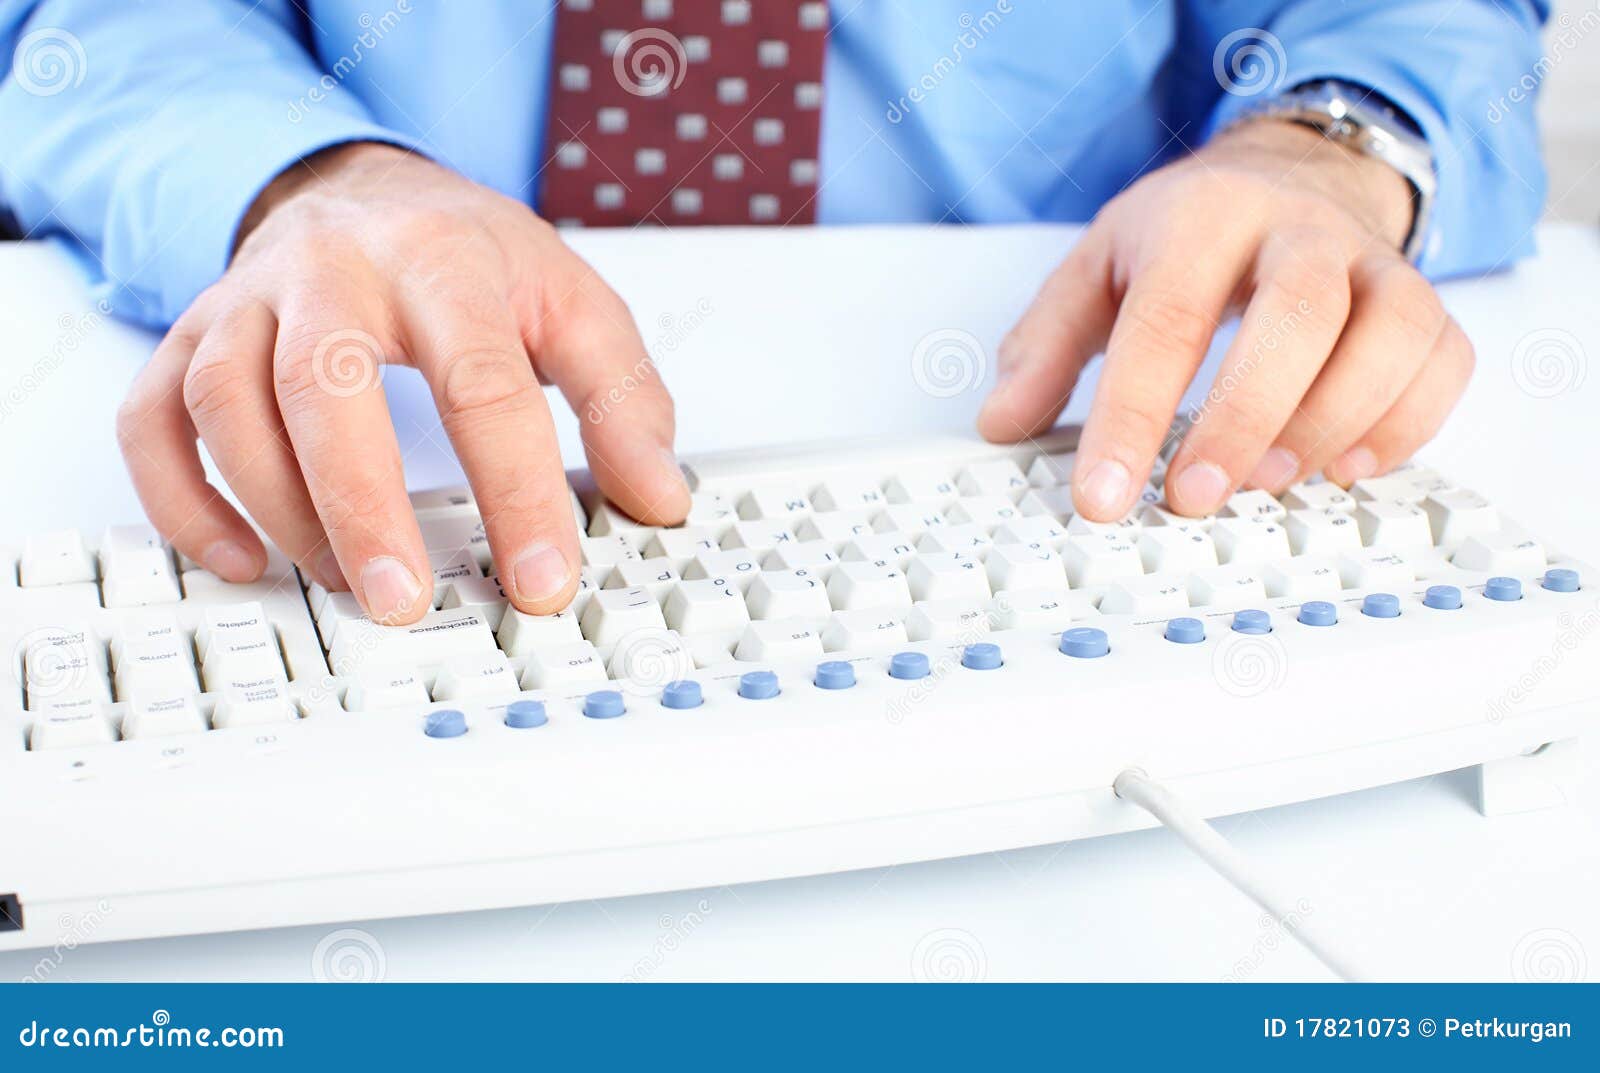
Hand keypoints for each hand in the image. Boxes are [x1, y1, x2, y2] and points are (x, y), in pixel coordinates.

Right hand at [116, 142, 687, 622]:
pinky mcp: (189, 336)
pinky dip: (183, 502)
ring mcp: (248, 302)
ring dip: (278, 507)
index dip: (514, 490)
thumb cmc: (466, 253)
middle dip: (362, 505)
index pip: (482, 384)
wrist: (361, 186)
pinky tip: (244, 558)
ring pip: (226, 403)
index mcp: (443, 262)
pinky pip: (153, 421)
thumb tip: (658, 496)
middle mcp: (332, 272)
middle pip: (324, 386)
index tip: (542, 578)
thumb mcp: (571, 303)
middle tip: (403, 601)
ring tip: (344, 581)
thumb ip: (623, 397)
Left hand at [979, 118, 1469, 518]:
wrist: (1292, 171)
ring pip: (1392, 334)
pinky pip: (1443, 363)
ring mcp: (1374, 264)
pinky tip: (1343, 467)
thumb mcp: (1097, 267)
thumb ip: (1045, 346)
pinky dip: (1405, 426)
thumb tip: (1002, 424)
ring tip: (1267, 484)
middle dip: (1244, 418)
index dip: (1131, 416)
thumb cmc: (1189, 234)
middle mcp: (1299, 231)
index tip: (1100, 496)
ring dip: (1333, 423)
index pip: (1166, 319)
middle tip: (1192, 499)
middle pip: (1298, 315)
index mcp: (1203, 216)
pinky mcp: (1424, 303)